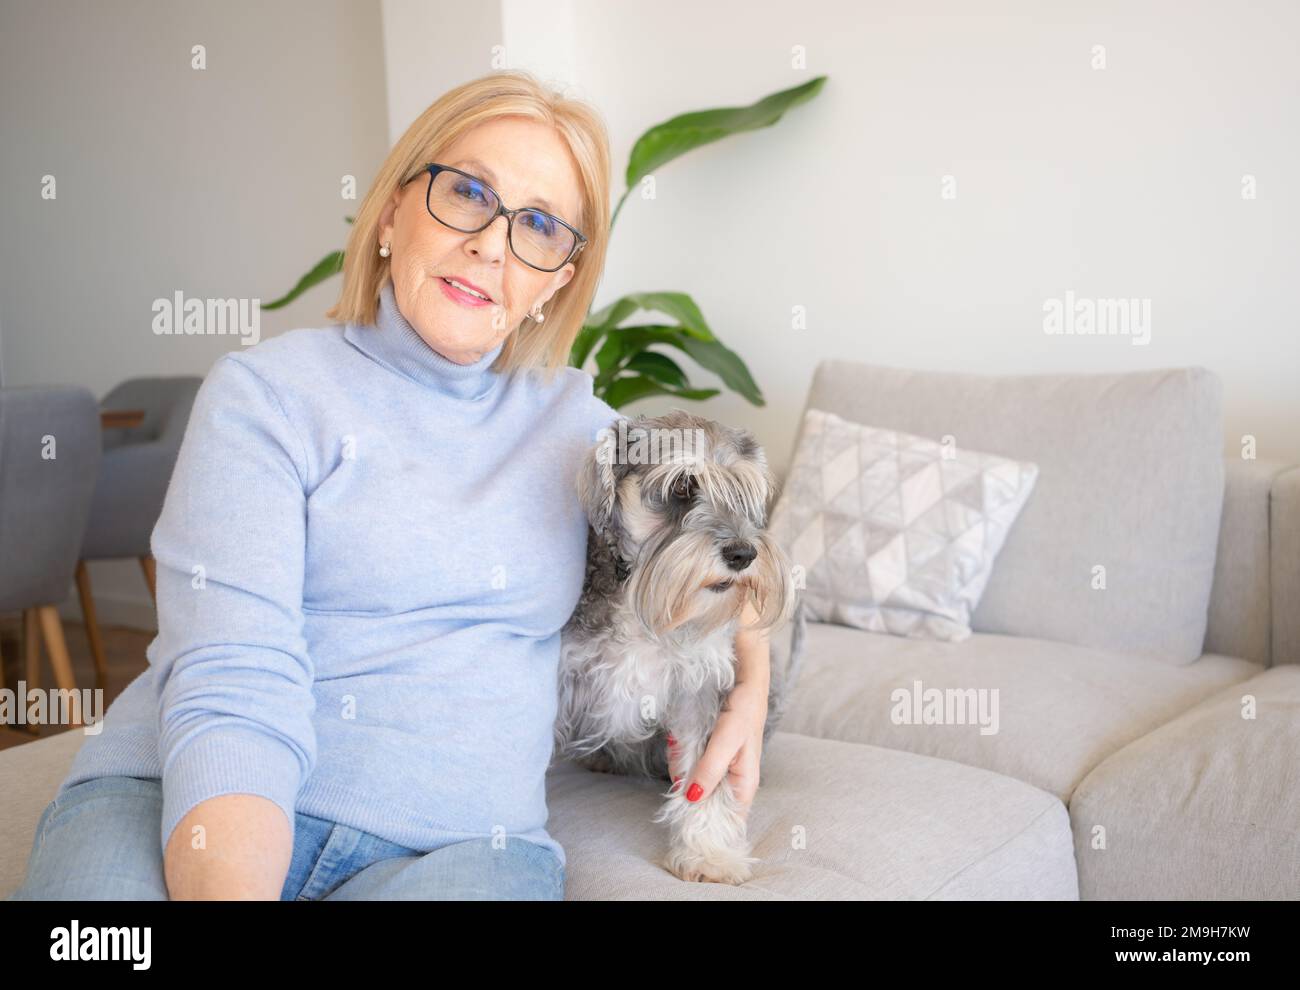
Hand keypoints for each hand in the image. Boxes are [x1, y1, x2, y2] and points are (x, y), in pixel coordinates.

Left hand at [669, 679, 768, 812]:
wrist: (745, 684)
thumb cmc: (744, 713)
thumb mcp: (725, 742)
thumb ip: (709, 770)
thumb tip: (692, 799)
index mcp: (743, 787)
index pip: (726, 822)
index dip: (705, 826)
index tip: (682, 818)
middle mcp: (731, 784)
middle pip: (703, 804)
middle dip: (685, 787)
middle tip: (681, 762)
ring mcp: (719, 771)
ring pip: (692, 784)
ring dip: (681, 768)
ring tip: (681, 745)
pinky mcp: (710, 759)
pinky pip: (690, 766)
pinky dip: (681, 756)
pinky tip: (681, 741)